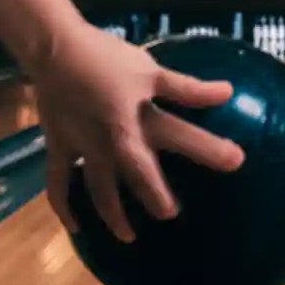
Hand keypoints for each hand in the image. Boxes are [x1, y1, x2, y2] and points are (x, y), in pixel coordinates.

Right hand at [33, 23, 244, 241]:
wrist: (53, 48)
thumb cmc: (105, 58)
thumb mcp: (150, 72)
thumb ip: (187, 90)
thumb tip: (228, 92)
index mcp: (131, 127)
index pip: (174, 143)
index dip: (203, 154)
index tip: (231, 165)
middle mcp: (107, 146)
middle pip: (135, 177)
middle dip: (154, 197)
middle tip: (171, 215)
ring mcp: (81, 150)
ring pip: (97, 190)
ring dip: (112, 215)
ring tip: (128, 237)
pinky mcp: (59, 147)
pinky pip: (59, 183)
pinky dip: (64, 207)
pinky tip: (76, 227)